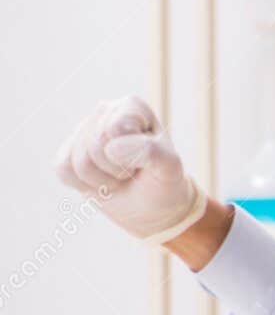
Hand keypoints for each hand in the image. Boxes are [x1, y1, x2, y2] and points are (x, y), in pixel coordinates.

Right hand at [54, 96, 205, 243]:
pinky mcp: (67, 151)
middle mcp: (104, 112)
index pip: (115, 129)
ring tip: (119, 176)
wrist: (150, 207)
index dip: (130, 154)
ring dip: (102, 180)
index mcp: (133, 107)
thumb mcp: (170, 169)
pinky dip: (84, 185)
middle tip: (132, 171)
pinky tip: (100, 181)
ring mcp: (83, 131)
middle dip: (116, 169)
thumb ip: (152, 152)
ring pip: (79, 162)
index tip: (146, 159)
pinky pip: (63, 170)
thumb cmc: (162, 183)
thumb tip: (112, 148)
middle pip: (95, 146)